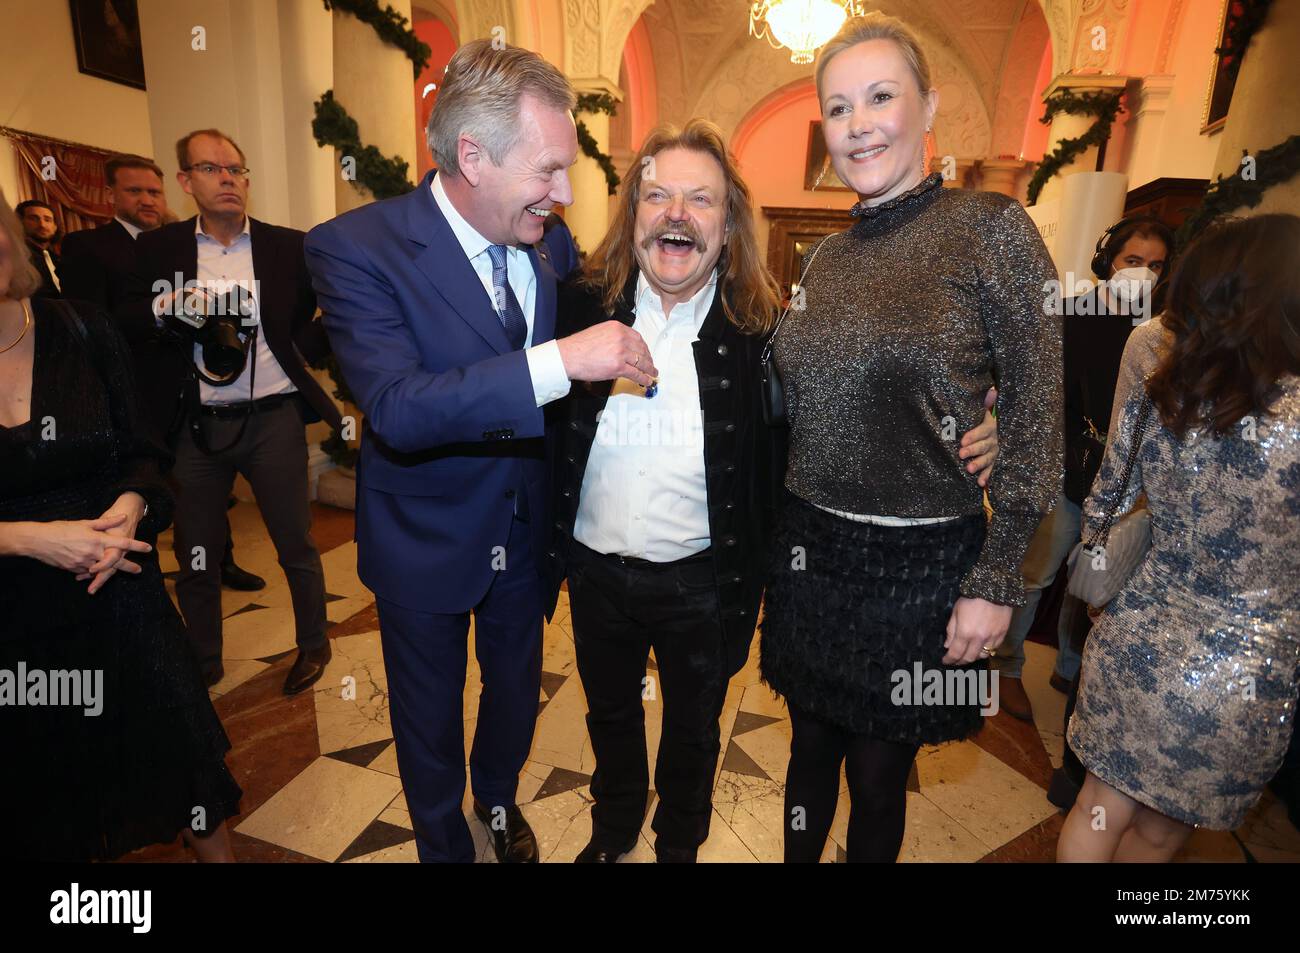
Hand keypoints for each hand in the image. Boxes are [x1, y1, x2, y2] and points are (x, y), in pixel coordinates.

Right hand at [21, 512, 151, 580]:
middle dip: (129, 566)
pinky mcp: (74, 569)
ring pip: (102, 569)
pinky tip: (96, 571)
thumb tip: (123, 517)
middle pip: (116, 561)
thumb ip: (106, 522)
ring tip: (118, 572)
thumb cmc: (61, 528)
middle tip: (139, 570)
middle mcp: (93, 552)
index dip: (136, 545)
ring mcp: (83, 563)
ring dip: (110, 571)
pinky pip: (88, 572)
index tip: (148, 548)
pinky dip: (93, 571)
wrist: (39, 541)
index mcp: (97, 539)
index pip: (122, 543)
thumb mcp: (85, 523)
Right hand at [556, 321, 657, 387]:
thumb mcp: (599, 332)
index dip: (644, 347)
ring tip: (652, 373)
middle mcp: (621, 338)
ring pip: (642, 362)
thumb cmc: (579, 346)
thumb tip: (623, 346)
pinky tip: (647, 381)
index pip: (637, 337)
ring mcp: (621, 352)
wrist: (569, 356)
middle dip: (648, 359)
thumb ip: (613, 336)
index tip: (646, 353)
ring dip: (649, 369)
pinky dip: (644, 378)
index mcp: (617, 328)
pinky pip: (636, 373)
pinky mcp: (619, 367)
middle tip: (651, 365)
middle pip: (642, 349)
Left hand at [943, 596, 1011, 664]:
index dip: (949, 659)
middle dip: (960, 661)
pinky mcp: (1003, 634)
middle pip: (969, 658)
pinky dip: (986, 651)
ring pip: (983, 656)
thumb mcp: (956, 611)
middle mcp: (979, 638)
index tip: (945, 661)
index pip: (955, 653)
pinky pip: (993, 649)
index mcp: (965, 632)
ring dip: (974, 657)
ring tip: (968, 655)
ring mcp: (993, 638)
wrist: (994, 588)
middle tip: (955, 661)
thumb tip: (947, 645)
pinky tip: (981, 648)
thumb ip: (951, 630)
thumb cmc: (972, 598)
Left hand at [959, 386, 998, 486]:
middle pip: (984, 445)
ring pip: (988, 459)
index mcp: (991, 426)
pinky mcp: (994, 462)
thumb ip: (987, 403)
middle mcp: (995, 439)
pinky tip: (980, 483)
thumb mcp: (986, 411)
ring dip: (979, 464)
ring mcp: (995, 452)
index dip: (974, 435)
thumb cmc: (985, 419)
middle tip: (961, 454)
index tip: (962, 440)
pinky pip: (992, 470)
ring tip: (969, 469)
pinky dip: (986, 476)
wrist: (1003, 430)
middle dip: (973, 450)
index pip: (983, 430)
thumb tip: (992, 389)